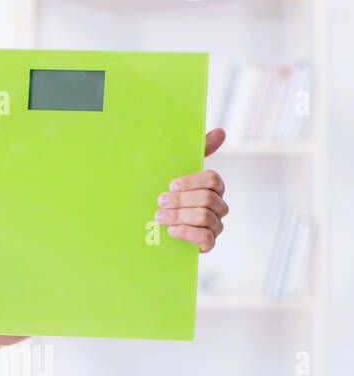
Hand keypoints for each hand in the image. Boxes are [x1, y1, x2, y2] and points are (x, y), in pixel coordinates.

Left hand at [154, 128, 228, 253]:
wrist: (155, 229)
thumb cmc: (169, 195)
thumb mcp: (176, 172)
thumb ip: (198, 152)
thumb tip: (220, 131)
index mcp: (213, 187)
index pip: (212, 180)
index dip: (192, 181)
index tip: (171, 184)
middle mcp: (218, 206)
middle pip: (206, 199)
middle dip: (180, 200)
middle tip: (159, 201)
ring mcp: (215, 225)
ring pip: (205, 217)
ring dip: (179, 216)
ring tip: (159, 217)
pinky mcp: (208, 243)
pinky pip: (205, 238)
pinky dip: (187, 233)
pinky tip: (171, 230)